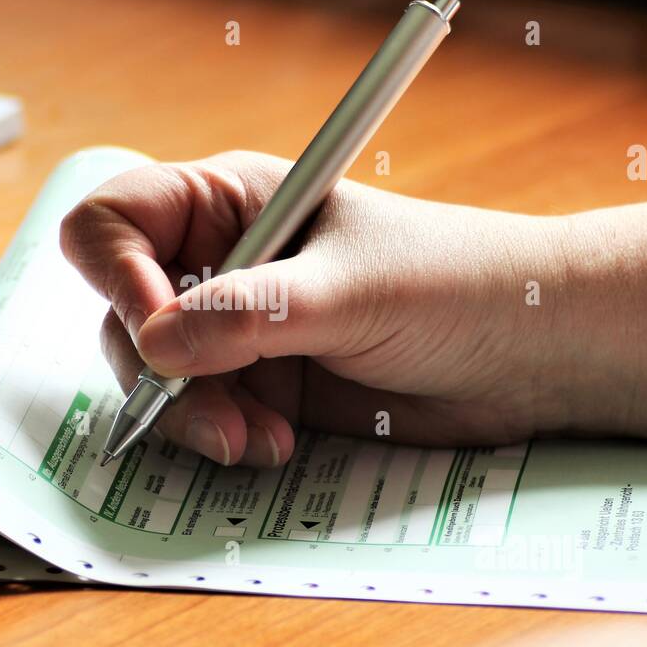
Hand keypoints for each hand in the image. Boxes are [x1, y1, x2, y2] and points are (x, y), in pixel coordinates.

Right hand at [60, 151, 572, 465]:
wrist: (528, 352)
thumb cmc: (454, 282)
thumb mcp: (350, 290)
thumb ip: (250, 315)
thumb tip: (154, 344)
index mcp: (231, 200)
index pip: (118, 223)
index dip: (118, 275)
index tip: (158, 334)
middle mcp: (222, 261)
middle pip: (125, 312)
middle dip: (159, 372)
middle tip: (214, 414)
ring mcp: (239, 329)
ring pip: (158, 377)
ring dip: (192, 417)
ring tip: (255, 441)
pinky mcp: (263, 387)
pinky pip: (202, 417)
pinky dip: (222, 438)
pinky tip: (275, 446)